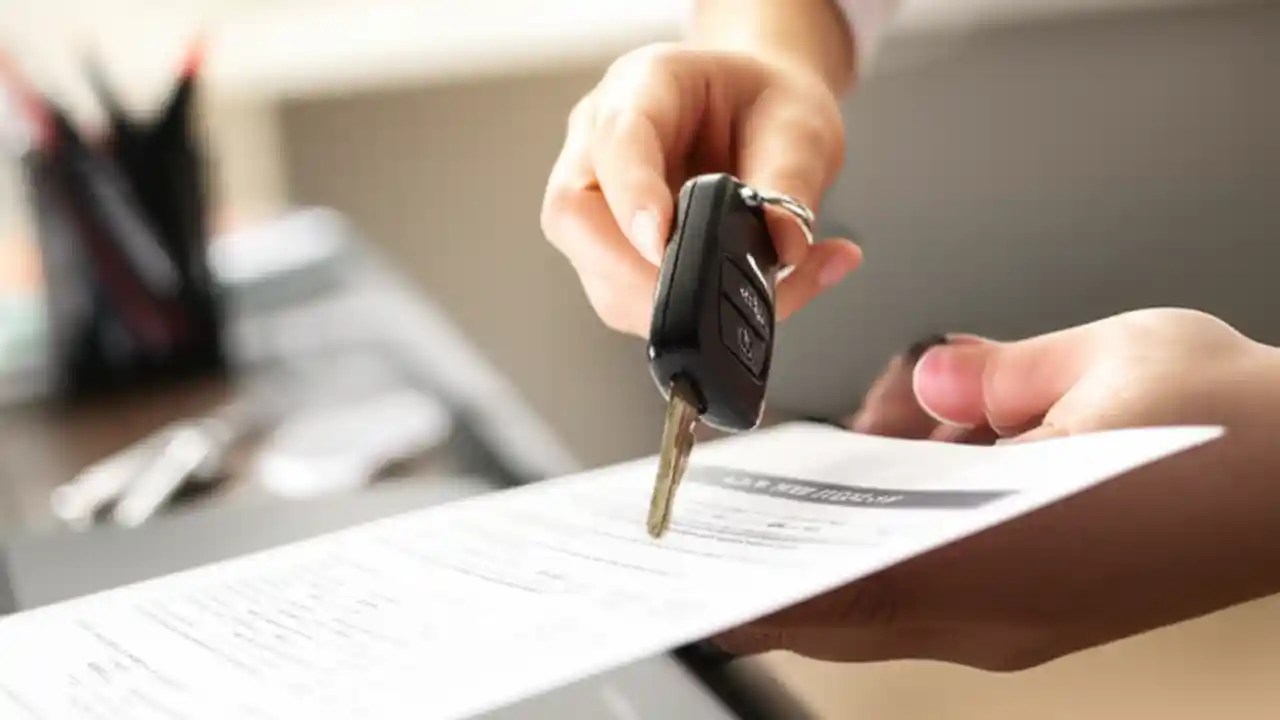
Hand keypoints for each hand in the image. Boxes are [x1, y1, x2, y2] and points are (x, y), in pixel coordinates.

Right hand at [540, 43, 862, 335]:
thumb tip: (783, 247)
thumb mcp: (799, 126)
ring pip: (596, 272)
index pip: (616, 142)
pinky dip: (685, 314)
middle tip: (708, 297)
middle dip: (637, 273)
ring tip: (751, 296)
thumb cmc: (767, 106)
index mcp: (643, 86)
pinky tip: (734, 301)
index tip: (662, 243)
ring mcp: (597, 200)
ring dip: (667, 305)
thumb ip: (791, 182)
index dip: (634, 198)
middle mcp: (599, 144)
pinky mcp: (610, 251)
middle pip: (576, 217)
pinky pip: (626, 298)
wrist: (761, 113)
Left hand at [716, 309, 1279, 668]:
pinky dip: (896, 552)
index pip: (848, 594)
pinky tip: (900, 487)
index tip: (694, 596)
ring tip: (825, 486)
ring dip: (842, 554)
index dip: (762, 598)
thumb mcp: (1108, 358)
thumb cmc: (1238, 422)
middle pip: (852, 615)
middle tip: (714, 547)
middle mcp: (1007, 614)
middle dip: (778, 579)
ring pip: (892, 605)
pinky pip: (938, 592)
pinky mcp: (1046, 612)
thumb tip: (939, 382)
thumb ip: (997, 373)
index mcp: (1008, 562)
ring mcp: (1026, 624)